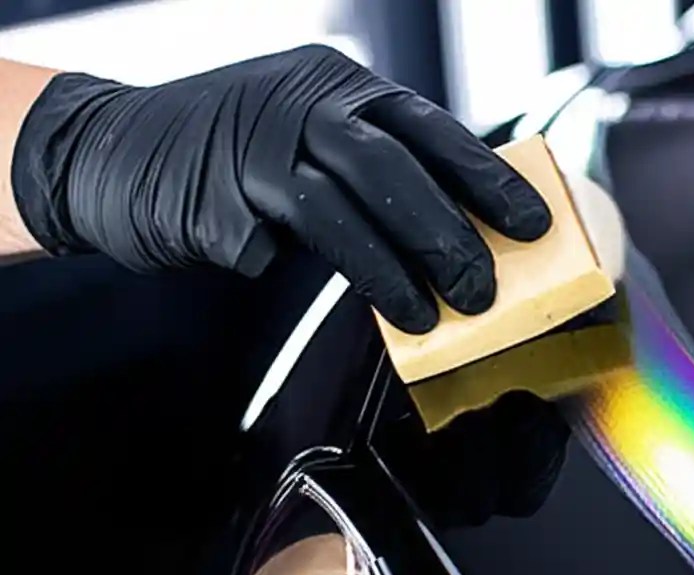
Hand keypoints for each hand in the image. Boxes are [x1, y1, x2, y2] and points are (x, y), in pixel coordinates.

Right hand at [9, 45, 550, 332]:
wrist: (105, 144)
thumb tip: (460, 228)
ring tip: (429, 315)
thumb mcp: (310, 134)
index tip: (534, 223)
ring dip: (392, 268)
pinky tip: (311, 286)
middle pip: (395, 168)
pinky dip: (295, 268)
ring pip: (341, 208)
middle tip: (485, 289)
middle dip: (449, 234)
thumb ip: (376, 169)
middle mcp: (302, 104)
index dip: (488, 179)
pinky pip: (267, 246)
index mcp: (340, 86)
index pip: (433, 130)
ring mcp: (254, 147)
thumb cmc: (229, 150)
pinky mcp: (211, 196)